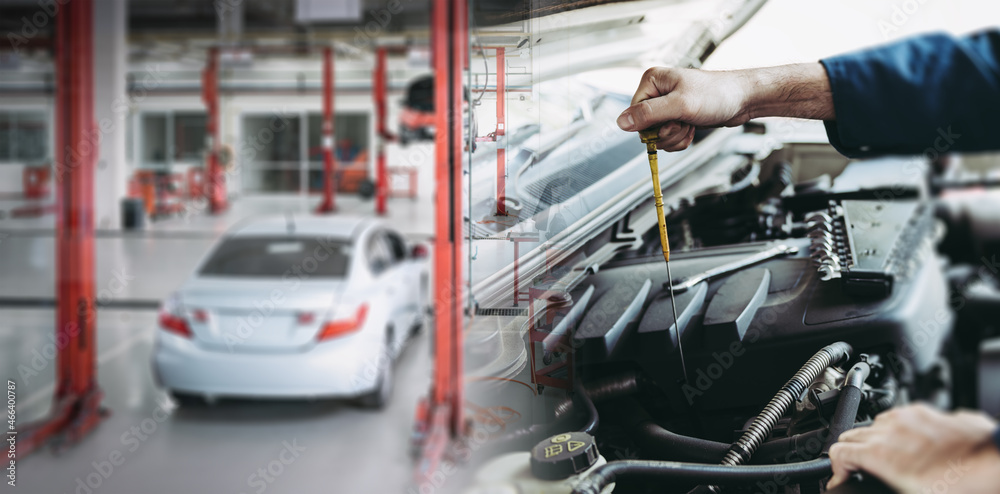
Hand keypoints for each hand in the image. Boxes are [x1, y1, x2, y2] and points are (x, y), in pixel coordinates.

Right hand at [616, 63, 833, 151]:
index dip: (651, 126)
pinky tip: (693, 129)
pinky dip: (681, 138)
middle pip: (645, 127)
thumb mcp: (680, 105)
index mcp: (651, 81)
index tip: (670, 123)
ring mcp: (667, 105)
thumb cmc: (718, 94)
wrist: (743, 100)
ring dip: (676, 137)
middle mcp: (657, 92)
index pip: (634, 114)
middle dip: (666, 132)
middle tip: (683, 123)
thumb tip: (622, 122)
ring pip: (658, 135)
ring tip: (691, 124)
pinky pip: (669, 137)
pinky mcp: (677, 116)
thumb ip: (649, 114)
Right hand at [828, 404, 999, 493]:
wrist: (995, 464)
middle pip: (849, 435)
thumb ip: (885, 483)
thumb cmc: (961, 483)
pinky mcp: (923, 410)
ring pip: (872, 424)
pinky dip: (893, 429)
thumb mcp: (911, 493)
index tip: (841, 477)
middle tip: (856, 468)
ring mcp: (906, 417)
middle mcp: (889, 430)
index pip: (837, 453)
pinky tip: (908, 443)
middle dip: (849, 454)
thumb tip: (880, 487)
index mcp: (880, 453)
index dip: (836, 470)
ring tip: (884, 456)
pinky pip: (895, 416)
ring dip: (871, 440)